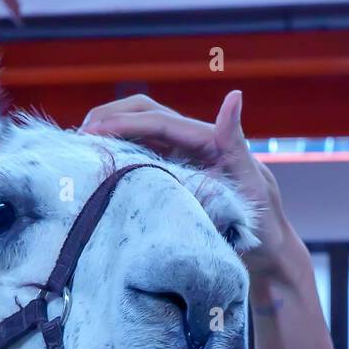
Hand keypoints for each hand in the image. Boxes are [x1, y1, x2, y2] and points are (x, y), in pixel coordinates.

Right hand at [80, 91, 311, 294]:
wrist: (268, 252)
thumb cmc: (263, 223)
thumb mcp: (250, 182)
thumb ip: (235, 141)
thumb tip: (234, 96)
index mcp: (209, 139)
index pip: (157, 121)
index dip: (121, 123)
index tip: (90, 134)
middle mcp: (195, 141)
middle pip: (145, 113)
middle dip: (111, 117)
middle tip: (80, 135)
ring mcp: (185, 156)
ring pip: (140, 131)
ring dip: (111, 132)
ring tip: (81, 145)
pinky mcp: (179, 173)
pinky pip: (144, 154)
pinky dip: (120, 152)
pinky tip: (100, 163)